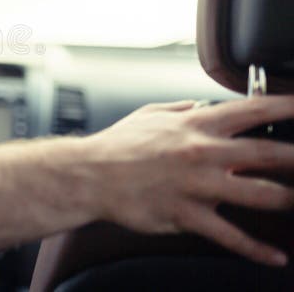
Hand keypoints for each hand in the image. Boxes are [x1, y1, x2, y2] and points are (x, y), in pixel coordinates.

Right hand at [85, 96, 293, 265]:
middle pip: (269, 153)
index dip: (287, 107)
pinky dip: (257, 249)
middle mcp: (203, 152)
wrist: (89, 175)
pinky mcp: (187, 215)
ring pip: (260, 195)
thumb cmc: (116, 146)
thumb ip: (179, 108)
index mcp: (195, 125)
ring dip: (288, 200)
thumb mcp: (148, 114)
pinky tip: (275, 256)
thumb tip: (199, 105)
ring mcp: (198, 185)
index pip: (252, 110)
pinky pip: (231, 236)